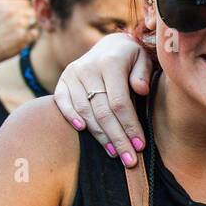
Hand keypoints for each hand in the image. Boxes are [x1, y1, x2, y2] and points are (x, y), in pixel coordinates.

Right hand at [0, 0, 37, 68]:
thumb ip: (3, 6)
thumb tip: (20, 3)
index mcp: (2, 3)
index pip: (25, 2)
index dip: (25, 10)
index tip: (22, 17)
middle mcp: (11, 11)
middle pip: (32, 12)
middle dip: (29, 19)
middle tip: (21, 28)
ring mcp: (18, 24)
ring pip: (35, 22)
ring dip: (31, 28)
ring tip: (19, 34)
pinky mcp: (22, 37)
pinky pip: (35, 34)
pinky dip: (31, 37)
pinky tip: (21, 41)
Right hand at [52, 32, 153, 165]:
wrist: (109, 46)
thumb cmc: (131, 58)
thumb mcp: (143, 59)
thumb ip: (143, 73)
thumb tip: (141, 90)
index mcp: (110, 63)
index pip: (119, 102)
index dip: (129, 126)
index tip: (140, 145)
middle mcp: (88, 68)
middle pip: (102, 112)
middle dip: (117, 139)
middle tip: (129, 160)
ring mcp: (72, 74)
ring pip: (85, 111)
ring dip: (100, 135)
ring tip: (114, 153)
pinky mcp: (63, 80)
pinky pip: (62, 102)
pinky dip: (70, 117)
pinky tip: (83, 131)